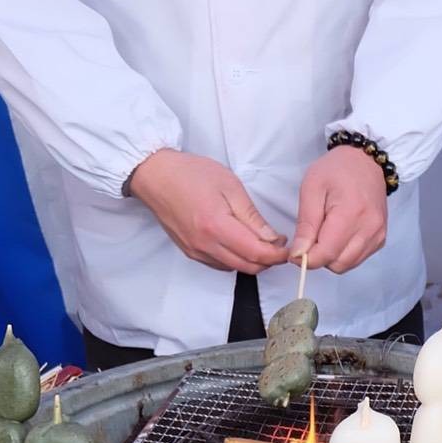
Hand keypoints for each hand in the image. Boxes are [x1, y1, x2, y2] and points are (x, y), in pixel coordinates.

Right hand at [128, 149, 286, 273]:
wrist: (155, 176)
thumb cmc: (191, 174)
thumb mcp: (230, 186)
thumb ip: (252, 217)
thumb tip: (272, 239)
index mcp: (216, 226)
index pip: (256, 253)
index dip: (276, 254)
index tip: (286, 246)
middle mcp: (205, 245)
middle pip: (247, 267)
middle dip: (268, 260)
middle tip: (277, 244)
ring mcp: (196, 251)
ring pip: (234, 268)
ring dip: (252, 261)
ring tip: (260, 241)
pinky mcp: (190, 252)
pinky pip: (220, 264)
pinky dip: (235, 259)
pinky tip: (239, 243)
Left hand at [290, 146, 388, 273]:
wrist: (366, 161)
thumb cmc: (337, 169)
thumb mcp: (312, 188)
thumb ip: (306, 224)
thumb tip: (299, 254)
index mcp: (351, 213)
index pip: (326, 254)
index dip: (306, 258)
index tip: (295, 251)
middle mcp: (369, 228)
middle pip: (337, 264)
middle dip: (319, 257)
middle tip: (311, 236)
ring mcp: (377, 235)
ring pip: (347, 265)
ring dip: (331, 256)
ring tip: (325, 232)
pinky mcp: (380, 239)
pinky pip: (357, 259)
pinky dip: (343, 253)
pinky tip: (339, 234)